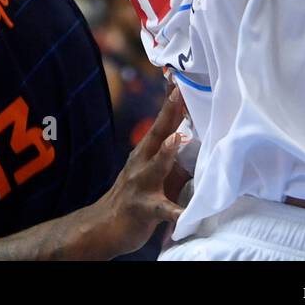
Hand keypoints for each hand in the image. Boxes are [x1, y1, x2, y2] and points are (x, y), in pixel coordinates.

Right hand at [89, 86, 186, 256]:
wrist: (104, 227)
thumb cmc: (138, 197)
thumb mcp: (157, 173)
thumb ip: (177, 158)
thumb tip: (200, 140)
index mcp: (147, 151)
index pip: (162, 121)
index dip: (171, 101)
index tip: (178, 77)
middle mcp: (142, 161)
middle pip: (157, 133)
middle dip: (169, 112)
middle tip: (180, 91)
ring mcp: (141, 184)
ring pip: (156, 167)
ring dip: (166, 153)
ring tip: (177, 138)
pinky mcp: (144, 209)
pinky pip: (162, 210)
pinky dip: (174, 212)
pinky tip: (185, 214)